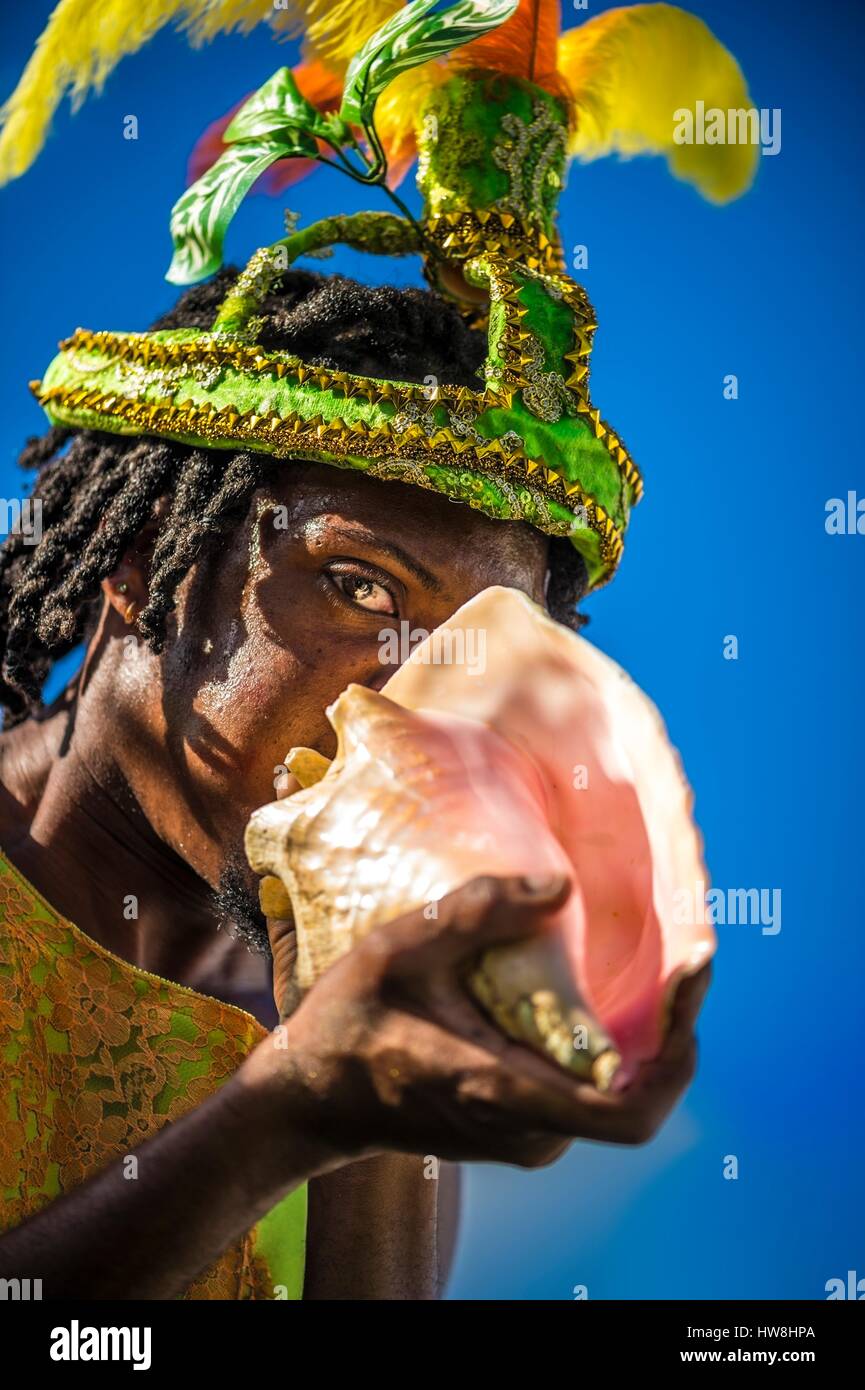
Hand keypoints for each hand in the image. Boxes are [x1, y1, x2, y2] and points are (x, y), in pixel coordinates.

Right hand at [252, 875, 709, 1169]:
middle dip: (671, 1027)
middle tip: (687, 958)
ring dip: (643, 1035)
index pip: (629, 1109)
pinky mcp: (520, 1128)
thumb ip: (478, 911)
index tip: (692, 983)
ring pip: (615, 1091)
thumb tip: (561, 886)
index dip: (678, 1053)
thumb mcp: (400, 948)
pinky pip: (587, 1089)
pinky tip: (597, 994)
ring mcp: (526, 1136)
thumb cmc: (349, 1022)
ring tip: (657, 969)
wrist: (314, 1098)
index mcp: (504, 1090)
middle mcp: (528, 1128)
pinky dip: (609, 1045)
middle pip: (638, 1092)